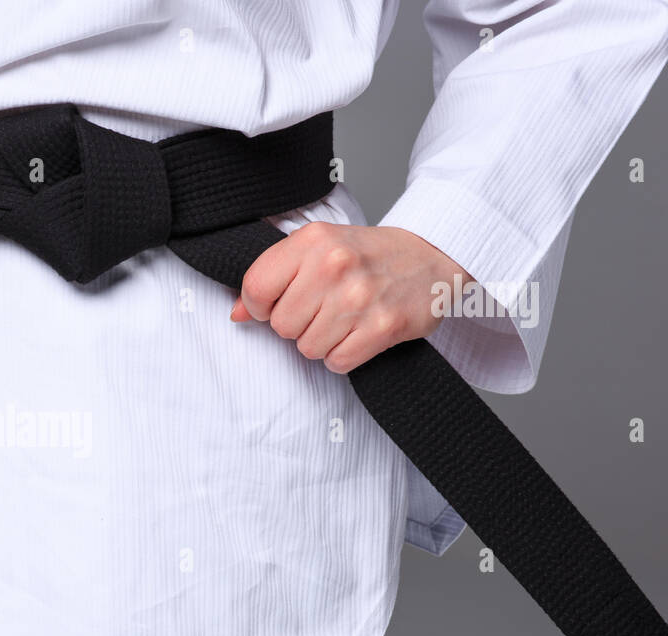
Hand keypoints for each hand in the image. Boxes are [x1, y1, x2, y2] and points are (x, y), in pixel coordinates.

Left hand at [231, 222, 462, 372]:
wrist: (431, 255)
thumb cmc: (367, 255)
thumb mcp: (317, 250)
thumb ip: (273, 276)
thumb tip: (236, 313)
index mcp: (312, 241)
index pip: (256, 289)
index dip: (261, 306)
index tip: (281, 302)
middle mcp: (334, 265)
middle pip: (282, 326)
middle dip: (297, 325)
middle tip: (323, 308)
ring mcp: (360, 297)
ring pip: (307, 348)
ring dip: (322, 342)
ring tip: (344, 318)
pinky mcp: (383, 326)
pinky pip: (337, 362)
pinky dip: (344, 356)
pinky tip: (359, 332)